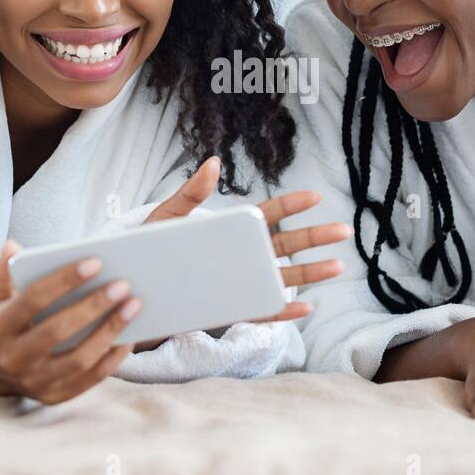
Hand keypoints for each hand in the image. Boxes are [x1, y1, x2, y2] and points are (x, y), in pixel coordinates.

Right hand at [0, 240, 140, 403]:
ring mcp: (34, 382)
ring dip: (110, 331)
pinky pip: (91, 378)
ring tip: (134, 305)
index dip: (64, 280)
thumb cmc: (3, 322)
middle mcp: (12, 360)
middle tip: (123, 285)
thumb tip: (13, 246)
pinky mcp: (54, 396)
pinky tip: (130, 334)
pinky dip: (113, 357)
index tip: (96, 262)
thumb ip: (4, 272)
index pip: (32, 300)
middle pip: (57, 331)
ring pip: (79, 359)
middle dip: (93, 306)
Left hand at [144, 157, 351, 328]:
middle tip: (342, 231)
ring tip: (336, 267)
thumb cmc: (152, 250)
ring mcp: (241, 283)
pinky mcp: (231, 309)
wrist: (132, 289)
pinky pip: (262, 312)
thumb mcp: (167, 218)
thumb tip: (213, 162)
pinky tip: (303, 308)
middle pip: (286, 245)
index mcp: (232, 231)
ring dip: (311, 273)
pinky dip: (283, 311)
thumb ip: (189, 193)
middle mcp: (243, 256)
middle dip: (315, 238)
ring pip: (282, 278)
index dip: (291, 205)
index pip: (268, 215)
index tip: (314, 196)